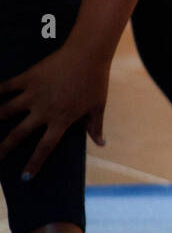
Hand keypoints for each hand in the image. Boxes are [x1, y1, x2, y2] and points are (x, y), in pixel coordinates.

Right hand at [0, 43, 109, 178]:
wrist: (88, 55)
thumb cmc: (96, 82)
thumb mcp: (98, 107)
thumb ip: (95, 127)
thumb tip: (101, 144)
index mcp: (62, 120)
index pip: (45, 147)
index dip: (34, 163)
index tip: (25, 177)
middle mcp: (44, 110)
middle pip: (18, 134)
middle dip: (4, 149)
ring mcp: (34, 94)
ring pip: (5, 111)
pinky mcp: (28, 78)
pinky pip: (6, 87)